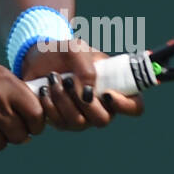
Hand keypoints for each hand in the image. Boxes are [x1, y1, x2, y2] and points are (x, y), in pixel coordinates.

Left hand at [21, 39, 144, 131]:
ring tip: (53, 78)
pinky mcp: (63, 121)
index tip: (107, 94)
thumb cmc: (65, 52)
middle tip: (69, 80)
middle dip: (85, 103)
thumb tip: (88, 92)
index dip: (126, 105)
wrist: (39, 58)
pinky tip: (45, 89)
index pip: (135, 106)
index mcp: (116, 88)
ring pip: (78, 122)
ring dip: (64, 99)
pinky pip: (60, 123)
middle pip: (103, 120)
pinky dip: (50, 105)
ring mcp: (83, 117)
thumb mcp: (77, 49)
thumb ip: (86, 68)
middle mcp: (102, 107)